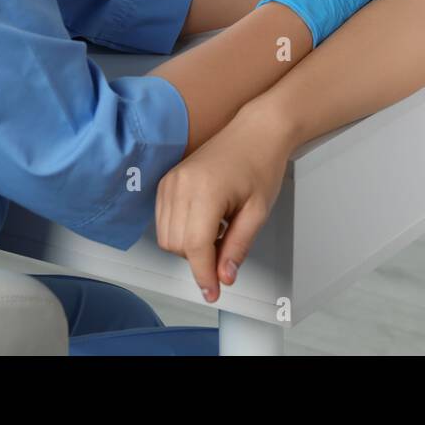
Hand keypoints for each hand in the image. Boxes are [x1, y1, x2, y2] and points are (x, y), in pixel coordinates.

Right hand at [155, 109, 291, 302]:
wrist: (256, 131)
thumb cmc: (261, 163)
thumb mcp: (258, 211)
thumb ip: (238, 246)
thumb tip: (224, 276)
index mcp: (205, 191)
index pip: (194, 248)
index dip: (204, 275)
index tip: (212, 292)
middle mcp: (180, 185)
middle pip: (176, 246)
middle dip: (199, 258)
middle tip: (227, 247)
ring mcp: (170, 181)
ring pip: (166, 237)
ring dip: (189, 245)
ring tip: (220, 227)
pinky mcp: (167, 181)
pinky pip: (163, 221)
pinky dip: (181, 231)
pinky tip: (206, 219)